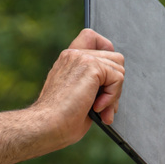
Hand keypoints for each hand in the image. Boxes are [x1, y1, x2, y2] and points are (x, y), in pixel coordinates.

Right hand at [31, 28, 124, 150]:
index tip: (103, 79)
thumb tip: (114, 88)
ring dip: (115, 93)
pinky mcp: (90, 67)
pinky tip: (97, 108)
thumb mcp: (77, 97)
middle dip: (114, 85)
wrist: (46, 126)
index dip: (105, 53)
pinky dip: (113, 97)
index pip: (92, 37)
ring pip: (119, 68)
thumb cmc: (59, 121)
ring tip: (99, 110)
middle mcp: (73, 54)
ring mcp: (81, 58)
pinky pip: (118, 78)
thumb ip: (93, 85)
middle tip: (104, 107)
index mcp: (68, 59)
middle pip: (114, 57)